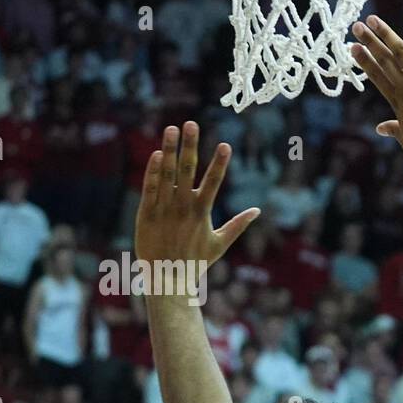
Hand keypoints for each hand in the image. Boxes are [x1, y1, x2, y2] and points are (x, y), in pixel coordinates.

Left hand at [135, 122, 259, 269]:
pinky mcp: (146, 214)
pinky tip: (156, 154)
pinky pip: (150, 189)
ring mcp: (164, 210)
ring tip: (171, 129)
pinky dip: (153, 172)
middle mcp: (183, 208)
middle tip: (191, 123)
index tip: (224, 145)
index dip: (219, 163)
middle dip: (191, 146)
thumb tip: (257, 211)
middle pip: (188, 171)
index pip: (213, 182)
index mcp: (202, 213)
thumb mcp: (220, 244)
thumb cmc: (196, 262)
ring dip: (169, 150)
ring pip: (167, 174)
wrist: (168, 278)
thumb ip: (238, 225)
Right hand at [350, 12, 402, 160]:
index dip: (365, 61)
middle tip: (355, 27)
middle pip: (384, 61)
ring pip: (399, 52)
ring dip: (384, 34)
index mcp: (398, 101)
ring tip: (371, 20)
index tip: (353, 48)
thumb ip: (393, 129)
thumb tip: (380, 128)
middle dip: (369, 43)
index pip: (378, 76)